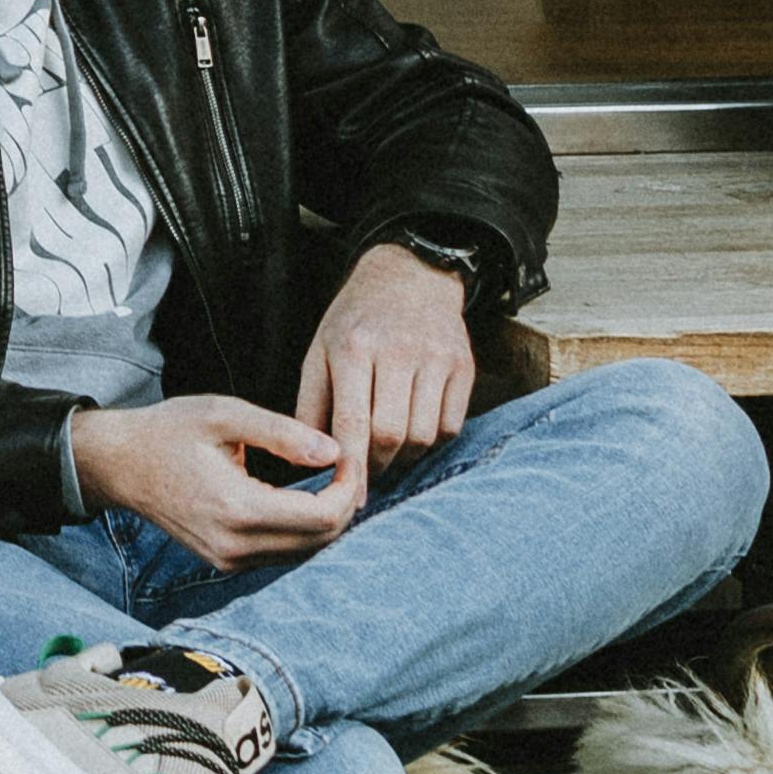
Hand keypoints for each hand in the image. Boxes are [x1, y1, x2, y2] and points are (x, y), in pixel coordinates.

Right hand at [67, 395, 364, 571]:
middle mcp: (234, 546)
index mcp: (236, 509)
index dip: (347, 488)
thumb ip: (283, 433)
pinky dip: (302, 529)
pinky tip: (302, 498)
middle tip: (345, 466)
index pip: (321, 517)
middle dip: (343, 505)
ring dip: (325, 520)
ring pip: (304, 552)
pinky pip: (281, 554)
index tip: (348, 457)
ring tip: (328, 479)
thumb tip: (332, 452)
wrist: (119, 464)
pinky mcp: (224, 562)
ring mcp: (228, 560)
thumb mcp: (225, 414)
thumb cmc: (169, 432)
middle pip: (319, 540)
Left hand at [296, 244, 479, 466]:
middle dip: (377, 465)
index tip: (346, 498)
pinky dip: (432, 440)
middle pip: (391, 435)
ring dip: (405, 457)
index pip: (352, 423)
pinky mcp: (464, 365)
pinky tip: (414, 431)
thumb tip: (308, 462)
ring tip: (388, 452)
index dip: (350, 468)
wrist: (409, 275)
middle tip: (367, 472)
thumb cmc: (355, 322)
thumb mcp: (319, 353)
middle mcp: (397, 351)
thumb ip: (311, 407)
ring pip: (424, 435)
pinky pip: (451, 426)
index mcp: (353, 348)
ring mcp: (436, 357)